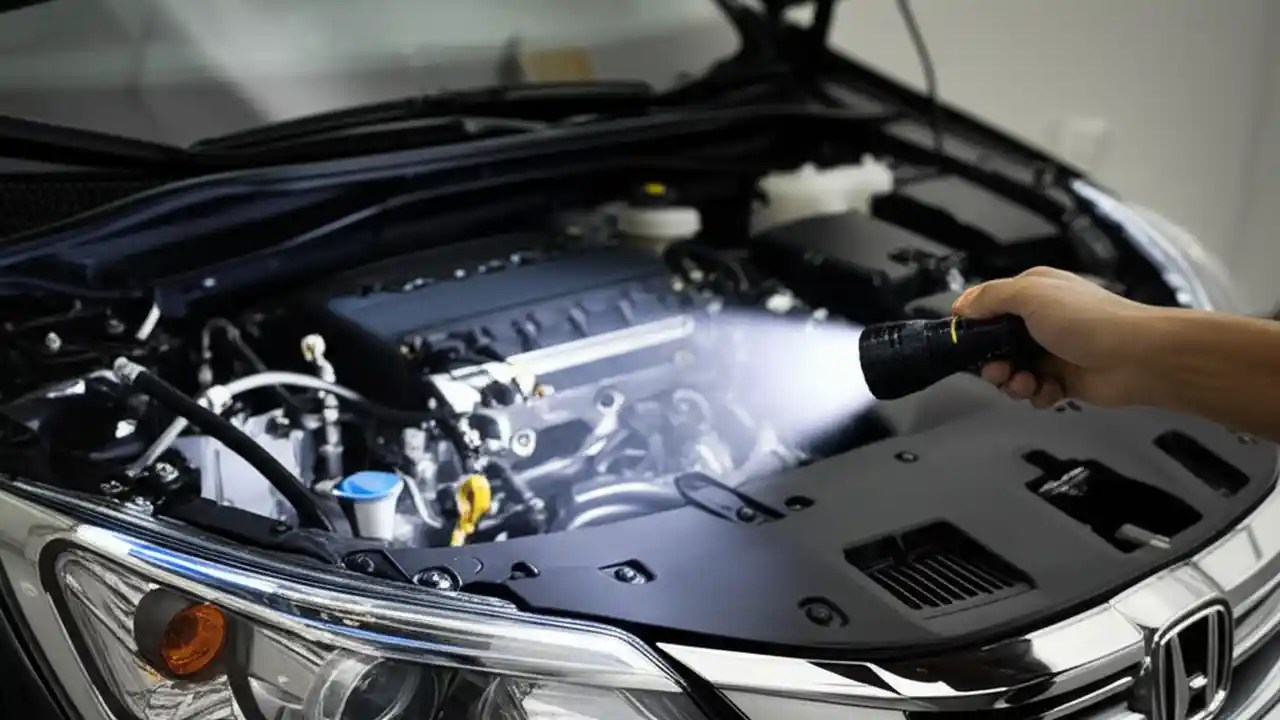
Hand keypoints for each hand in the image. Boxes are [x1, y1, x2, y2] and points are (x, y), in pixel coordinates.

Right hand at [952, 267, 1155, 408]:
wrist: (1138, 356)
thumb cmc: (1082, 319)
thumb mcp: (1030, 294)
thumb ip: (990, 298)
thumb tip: (959, 306)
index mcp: (1031, 293)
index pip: (988, 308)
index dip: (973, 327)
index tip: (964, 345)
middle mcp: (1039, 320)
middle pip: (995, 346)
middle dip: (991, 363)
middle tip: (998, 372)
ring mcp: (1052, 352)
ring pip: (1013, 372)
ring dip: (1013, 382)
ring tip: (1027, 383)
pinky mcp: (1064, 381)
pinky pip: (1036, 391)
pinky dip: (1038, 394)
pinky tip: (1051, 392)